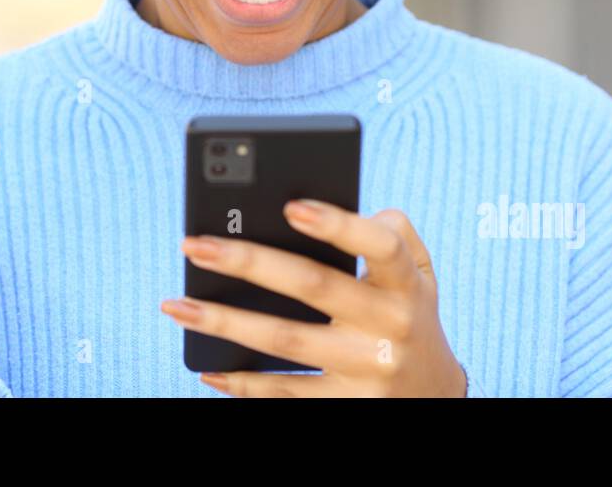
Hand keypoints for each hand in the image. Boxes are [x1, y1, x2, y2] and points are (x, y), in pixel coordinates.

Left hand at [162, 200, 466, 396]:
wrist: (435, 397)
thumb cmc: (409, 314)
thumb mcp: (419, 274)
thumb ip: (393, 232)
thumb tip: (332, 207)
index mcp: (406, 283)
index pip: (380, 246)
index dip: (337, 225)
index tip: (291, 205)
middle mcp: (390, 325)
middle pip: (313, 285)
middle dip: (249, 262)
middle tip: (195, 244)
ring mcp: (368, 369)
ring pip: (286, 341)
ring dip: (225, 322)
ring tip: (177, 304)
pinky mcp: (348, 406)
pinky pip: (287, 395)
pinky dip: (245, 385)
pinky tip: (209, 370)